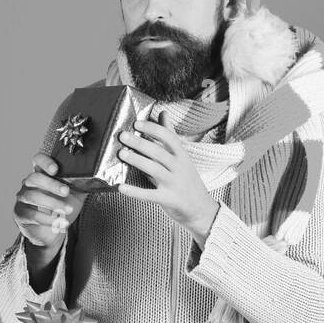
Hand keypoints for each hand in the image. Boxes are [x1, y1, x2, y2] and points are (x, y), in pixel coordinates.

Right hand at [13, 152, 88, 248]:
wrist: (51, 232)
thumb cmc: (61, 209)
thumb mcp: (75, 196)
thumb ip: (81, 185)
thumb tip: (97, 177)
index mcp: (42, 175)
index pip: (38, 160)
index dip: (45, 162)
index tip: (56, 169)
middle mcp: (28, 184)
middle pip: (34, 177)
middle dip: (51, 184)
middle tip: (66, 191)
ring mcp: (22, 199)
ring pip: (32, 196)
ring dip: (52, 203)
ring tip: (67, 210)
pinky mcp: (20, 214)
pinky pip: (31, 214)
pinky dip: (47, 219)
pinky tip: (59, 223)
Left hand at [114, 110, 218, 236]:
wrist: (203, 210)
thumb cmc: (187, 180)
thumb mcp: (182, 157)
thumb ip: (170, 136)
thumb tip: (163, 112)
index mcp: (182, 156)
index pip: (169, 138)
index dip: (153, 129)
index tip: (137, 123)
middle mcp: (179, 168)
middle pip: (159, 152)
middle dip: (140, 143)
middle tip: (123, 136)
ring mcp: (174, 184)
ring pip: (154, 170)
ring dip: (137, 161)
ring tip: (121, 154)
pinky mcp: (168, 199)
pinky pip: (150, 195)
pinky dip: (135, 192)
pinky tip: (120, 187)